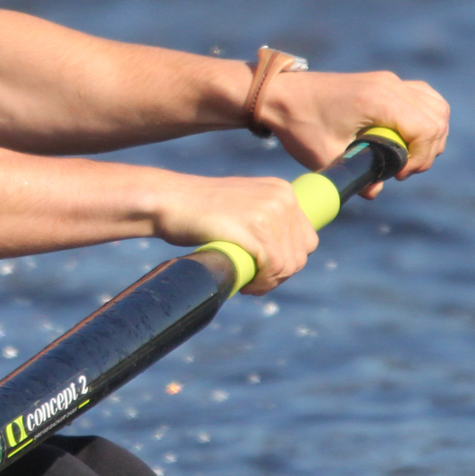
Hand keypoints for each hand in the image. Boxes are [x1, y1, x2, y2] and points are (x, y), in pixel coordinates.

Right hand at [150, 174, 317, 294]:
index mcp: (282, 190)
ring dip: (270, 281)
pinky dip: (263, 283)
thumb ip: (264, 218)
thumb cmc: (197, 208)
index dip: (288, 259)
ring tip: (249, 284)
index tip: (266, 269)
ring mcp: (271, 212)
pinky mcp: (257, 229)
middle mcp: (282, 197)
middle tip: (255, 279)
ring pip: (289, 264)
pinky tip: (247, 286)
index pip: (306, 237)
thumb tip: (282, 250)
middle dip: (280, 273)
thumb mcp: (241, 204)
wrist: (168, 201)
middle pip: (301, 252)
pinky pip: (274, 268)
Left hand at [257, 70, 449, 197]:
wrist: (280, 95)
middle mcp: (389, 85)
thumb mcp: (324, 156)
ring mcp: (389, 80)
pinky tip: (407, 139)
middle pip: (438, 118)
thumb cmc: (299, 124)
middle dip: (428, 150)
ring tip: (406, 157)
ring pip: (436, 106)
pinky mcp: (385, 82)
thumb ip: (353, 177)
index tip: (398, 174)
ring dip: (430, 135)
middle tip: (401, 170)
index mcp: (378, 100)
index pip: (427, 129)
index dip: (420, 158)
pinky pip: (422, 98)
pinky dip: (425, 119)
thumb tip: (374, 192)